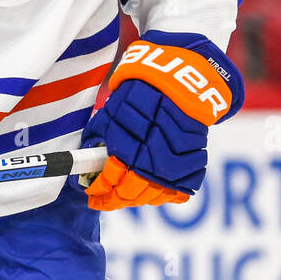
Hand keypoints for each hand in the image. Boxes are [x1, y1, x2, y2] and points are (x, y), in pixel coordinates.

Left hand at [81, 37, 239, 210]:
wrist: (180, 79)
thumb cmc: (139, 93)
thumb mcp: (111, 111)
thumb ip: (99, 140)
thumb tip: (86, 169)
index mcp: (128, 139)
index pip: (111, 178)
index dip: (100, 192)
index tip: (93, 196)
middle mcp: (152, 152)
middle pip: (132, 191)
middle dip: (116, 199)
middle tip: (106, 200)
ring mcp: (175, 160)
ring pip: (154, 194)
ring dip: (137, 198)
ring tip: (126, 196)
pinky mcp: (194, 162)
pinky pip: (177, 190)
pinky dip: (163, 194)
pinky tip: (150, 190)